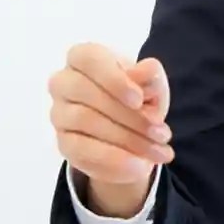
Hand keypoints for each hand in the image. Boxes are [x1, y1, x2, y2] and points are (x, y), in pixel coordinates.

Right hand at [48, 43, 173, 189]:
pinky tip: (139, 167)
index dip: (113, 78)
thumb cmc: (138, 97)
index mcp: (84, 57)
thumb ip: (151, 77)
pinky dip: (113, 159)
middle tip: (163, 133)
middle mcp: (64, 81)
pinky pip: (81, 150)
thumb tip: (148, 68)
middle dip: (130, 116)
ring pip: (86, 121)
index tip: (139, 99)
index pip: (88, 58)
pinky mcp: (63, 142)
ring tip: (159, 151)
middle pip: (88, 93)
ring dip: (128, 139)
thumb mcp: (152, 87)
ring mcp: (59, 112)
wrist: (129, 131)